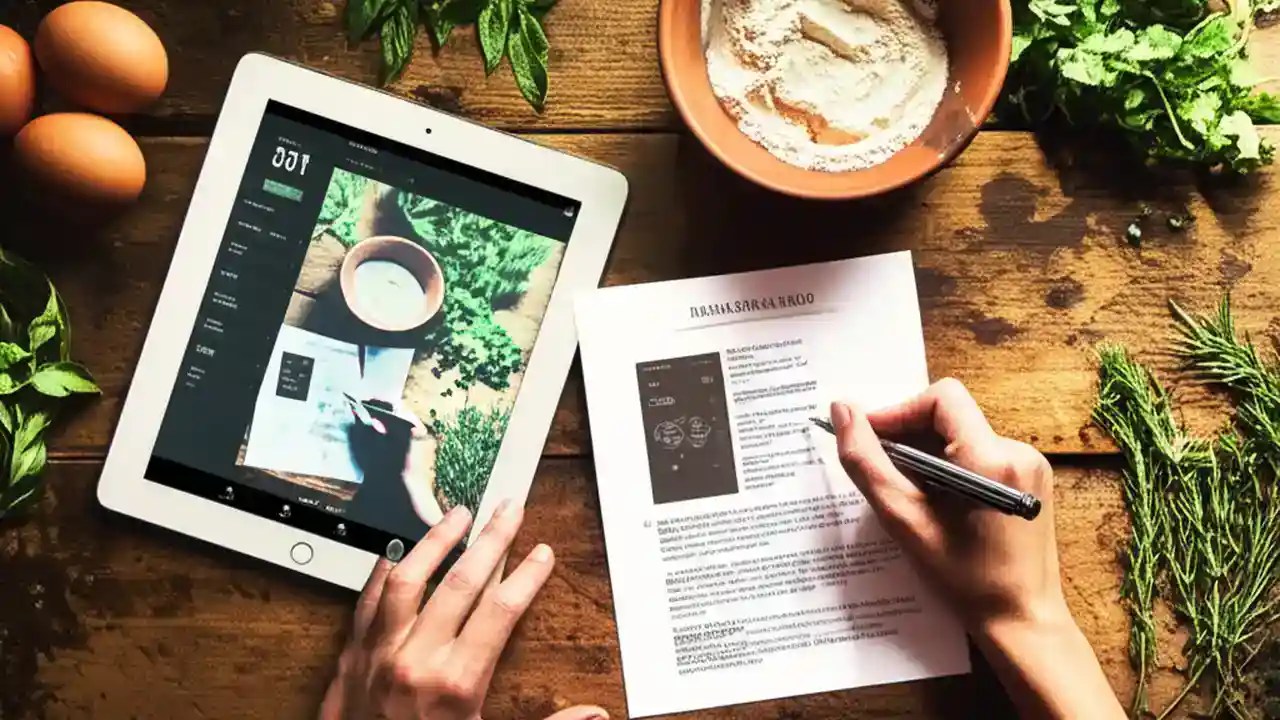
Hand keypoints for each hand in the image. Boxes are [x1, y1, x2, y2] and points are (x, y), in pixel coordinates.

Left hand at [319, 502, 606, 719]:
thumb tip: (595, 716)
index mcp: (458, 684)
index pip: (501, 611)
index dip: (526, 576)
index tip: (541, 554)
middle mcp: (417, 661)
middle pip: (461, 583)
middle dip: (492, 540)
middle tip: (509, 509)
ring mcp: (380, 655)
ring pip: (408, 579)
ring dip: (435, 542)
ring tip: (456, 515)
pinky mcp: (351, 658)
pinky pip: (366, 602)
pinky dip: (383, 572)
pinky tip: (397, 552)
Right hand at [831, 379, 1122, 718]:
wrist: (1021, 621)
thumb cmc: (965, 579)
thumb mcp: (904, 521)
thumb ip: (867, 462)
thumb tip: (842, 410)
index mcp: (992, 458)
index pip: (940, 398)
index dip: (898, 412)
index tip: (869, 439)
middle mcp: (1019, 452)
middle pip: (950, 415)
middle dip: (909, 435)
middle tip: (882, 471)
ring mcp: (1030, 466)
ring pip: (962, 434)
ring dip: (928, 453)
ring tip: (909, 494)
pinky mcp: (1031, 480)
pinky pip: (980, 453)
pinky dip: (949, 466)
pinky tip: (936, 502)